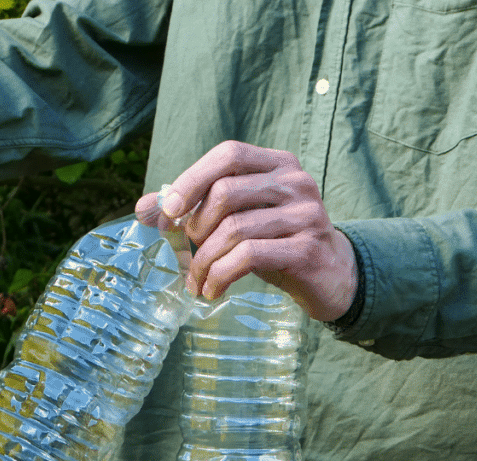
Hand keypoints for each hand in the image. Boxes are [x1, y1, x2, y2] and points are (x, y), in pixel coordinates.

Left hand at [134, 141, 356, 322]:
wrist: (333, 276)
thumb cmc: (278, 242)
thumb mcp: (241, 218)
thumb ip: (197, 208)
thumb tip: (143, 208)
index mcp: (278, 164)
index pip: (229, 154)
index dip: (192, 178)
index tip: (167, 211)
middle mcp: (295, 182)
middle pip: (226, 192)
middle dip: (195, 227)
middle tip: (188, 253)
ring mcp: (306, 215)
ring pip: (234, 229)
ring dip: (204, 261)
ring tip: (196, 281)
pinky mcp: (306, 249)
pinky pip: (249, 256)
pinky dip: (220, 275)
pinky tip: (212, 290)